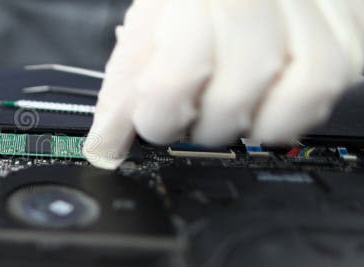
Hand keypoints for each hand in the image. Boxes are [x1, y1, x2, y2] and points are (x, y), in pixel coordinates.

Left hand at [83, 0, 363, 168]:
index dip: (158, 118)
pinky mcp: (349, 33)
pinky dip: (295, 108)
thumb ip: (124, 87)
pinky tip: (271, 95)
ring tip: (231, 103)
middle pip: (233, 97)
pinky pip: (329, 90)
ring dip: (253, 120)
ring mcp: (312, 10)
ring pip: (295, 96)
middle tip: (192, 110)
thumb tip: (105, 145)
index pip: (173, 80)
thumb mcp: (147, 29)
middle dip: (202, 124)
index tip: (152, 122)